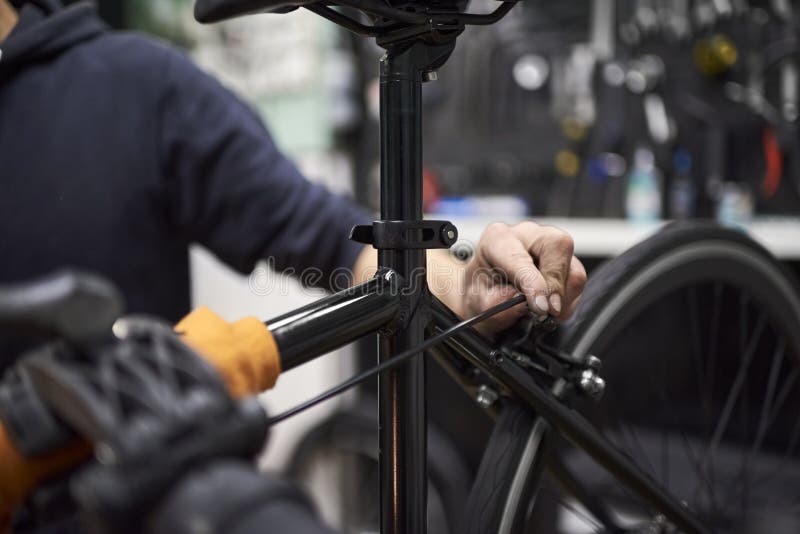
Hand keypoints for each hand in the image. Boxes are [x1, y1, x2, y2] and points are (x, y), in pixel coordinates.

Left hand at [454, 221, 585, 334]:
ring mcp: (549, 244)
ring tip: (544, 312)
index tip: (540, 306)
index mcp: (497, 239)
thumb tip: (523, 303)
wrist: (486, 295)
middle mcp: (526, 234)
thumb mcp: (478, 302)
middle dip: (556, 284)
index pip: (520, 256)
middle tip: (547, 310)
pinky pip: (577, 280)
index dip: (533, 282)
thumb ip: (496, 302)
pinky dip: (568, 300)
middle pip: (558, 247)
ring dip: (563, 297)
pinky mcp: (565, 259)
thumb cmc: (481, 292)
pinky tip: (551, 306)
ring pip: (573, 267)